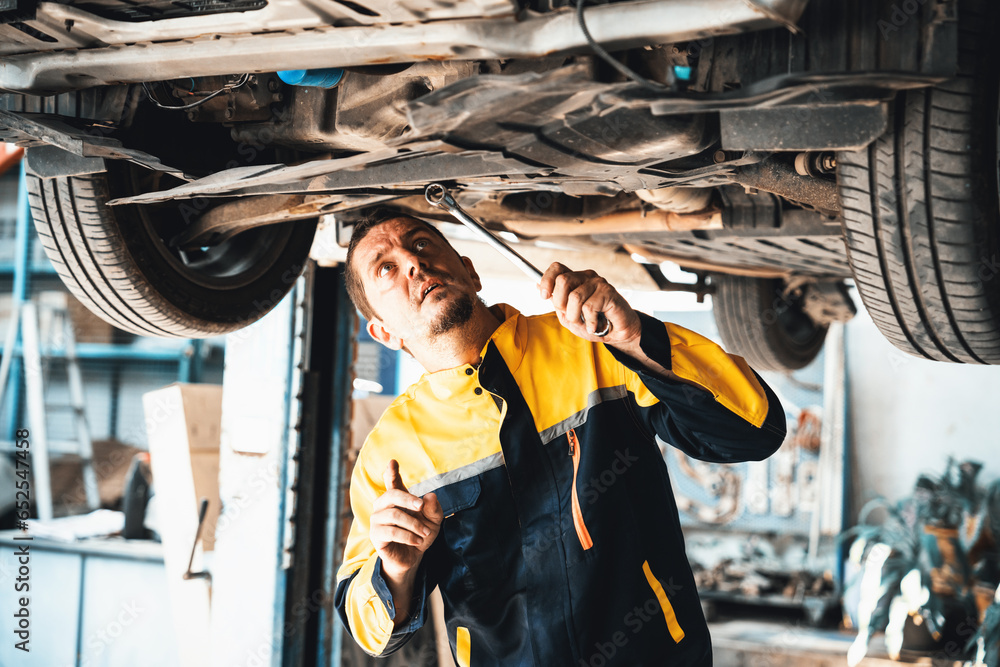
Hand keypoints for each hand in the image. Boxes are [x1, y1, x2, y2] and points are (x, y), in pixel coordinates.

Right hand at [370, 460, 442, 585]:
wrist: (413, 558)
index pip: (392, 482)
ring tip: (425, 533)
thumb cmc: (421, 534)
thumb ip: (433, 508)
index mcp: (397, 498)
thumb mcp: (434, 521)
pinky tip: (417, 541)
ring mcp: (377, 520)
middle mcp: (383, 506)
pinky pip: (391, 532)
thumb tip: (429, 496)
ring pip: (394, 515)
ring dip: (413, 524)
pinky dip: (408, 536)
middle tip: (421, 506)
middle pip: (391, 494)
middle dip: (408, 499)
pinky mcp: (376, 536)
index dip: (391, 472)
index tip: (392, 462)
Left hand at [539, 263, 641, 346]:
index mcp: (575, 279)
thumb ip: (556, 301)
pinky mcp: (608, 291)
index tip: (544, 296)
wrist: (617, 333)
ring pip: (574, 297)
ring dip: (576, 317)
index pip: (557, 268)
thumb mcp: (568, 316)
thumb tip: (537, 285)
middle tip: (572, 315)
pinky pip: (589, 307)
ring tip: (586, 323)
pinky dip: (590, 322)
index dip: (547, 279)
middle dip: (561, 304)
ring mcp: (598, 282)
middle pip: (563, 281)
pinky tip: (596, 325)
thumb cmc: (593, 323)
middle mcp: (586, 277)